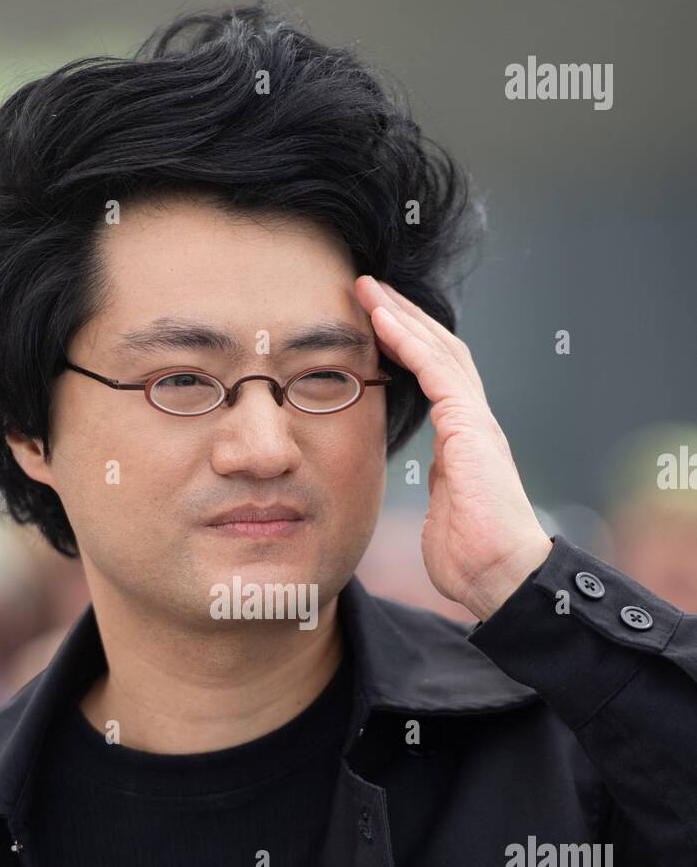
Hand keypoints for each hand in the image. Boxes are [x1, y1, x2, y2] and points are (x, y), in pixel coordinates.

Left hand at [355, 275, 552, 620]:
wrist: (501, 576)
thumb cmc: (472, 558)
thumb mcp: (442, 515)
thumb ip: (436, 490)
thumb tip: (431, 484)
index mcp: (464, 440)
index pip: (436, 377)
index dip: (407, 346)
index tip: (374, 324)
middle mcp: (473, 422)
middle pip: (438, 351)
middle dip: (403, 317)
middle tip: (366, 290)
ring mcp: (475, 421)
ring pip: (439, 349)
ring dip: (401, 316)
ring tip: (368, 290)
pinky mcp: (471, 427)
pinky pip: (437, 371)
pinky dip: (409, 341)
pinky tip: (383, 321)